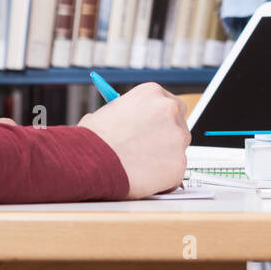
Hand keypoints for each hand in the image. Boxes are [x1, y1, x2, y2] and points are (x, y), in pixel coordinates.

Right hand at [77, 83, 189, 198]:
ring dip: (164, 156)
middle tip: (148, 148)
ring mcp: (177, 138)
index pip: (169, 103)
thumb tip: (131, 121)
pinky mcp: (179, 164)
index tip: (153, 128)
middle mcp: (169, 110)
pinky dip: (162, 177)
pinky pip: (175, 171)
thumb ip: (128, 114)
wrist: (91, 162)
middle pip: (179, 124)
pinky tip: (142, 177)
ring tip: (139, 164)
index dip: (160, 119)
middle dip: (166, 136)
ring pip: (178, 149)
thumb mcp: (108, 112)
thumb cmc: (93, 138)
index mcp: (152, 93)